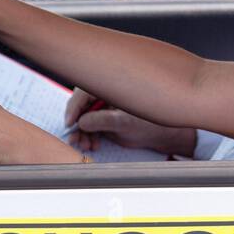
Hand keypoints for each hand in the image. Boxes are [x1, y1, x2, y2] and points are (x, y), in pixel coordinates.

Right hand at [64, 88, 195, 156]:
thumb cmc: (152, 124)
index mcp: (111, 88)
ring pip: (82, 119)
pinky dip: (87, 137)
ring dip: (81, 133)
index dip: (74, 108)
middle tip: (75, 139)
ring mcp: (102, 108)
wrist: (162, 136)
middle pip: (80, 107)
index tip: (70, 124)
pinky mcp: (102, 120)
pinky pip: (88, 127)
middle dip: (76, 124)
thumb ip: (103, 120)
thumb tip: (81, 122)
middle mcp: (104, 96)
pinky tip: (93, 145)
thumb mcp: (127, 122)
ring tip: (86, 145)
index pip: (84, 94)